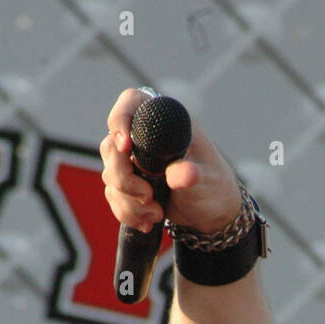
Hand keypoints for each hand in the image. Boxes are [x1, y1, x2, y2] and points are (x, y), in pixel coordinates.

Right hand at [100, 87, 243, 234]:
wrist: (212, 213)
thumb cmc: (214, 186)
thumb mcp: (206, 180)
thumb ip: (191, 176)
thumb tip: (186, 174)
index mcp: (165, 123)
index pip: (131, 103)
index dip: (120, 120)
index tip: (126, 147)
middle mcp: (144, 137)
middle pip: (111, 147)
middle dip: (124, 179)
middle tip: (148, 196)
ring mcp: (133, 160)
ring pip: (110, 175)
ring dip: (129, 201)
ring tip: (157, 213)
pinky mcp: (129, 182)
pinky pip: (114, 196)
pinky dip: (128, 212)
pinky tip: (148, 220)